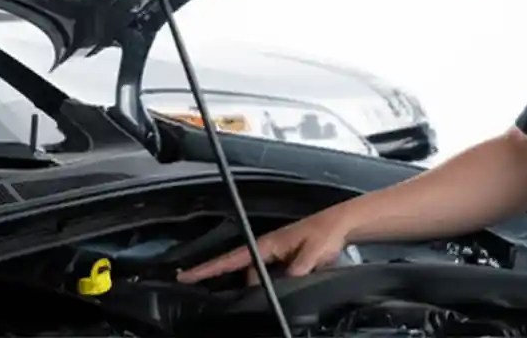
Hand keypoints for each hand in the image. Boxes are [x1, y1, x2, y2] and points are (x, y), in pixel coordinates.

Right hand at [176, 210, 349, 285]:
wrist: (341, 225)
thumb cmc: (325, 232)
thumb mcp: (312, 253)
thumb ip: (296, 270)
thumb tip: (283, 284)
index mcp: (267, 244)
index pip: (231, 258)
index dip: (208, 268)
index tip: (185, 275)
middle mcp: (267, 249)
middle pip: (245, 275)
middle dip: (246, 288)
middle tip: (251, 301)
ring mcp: (276, 255)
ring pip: (259, 277)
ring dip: (262, 286)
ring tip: (273, 290)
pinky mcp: (285, 261)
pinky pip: (271, 276)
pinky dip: (272, 284)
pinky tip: (282, 288)